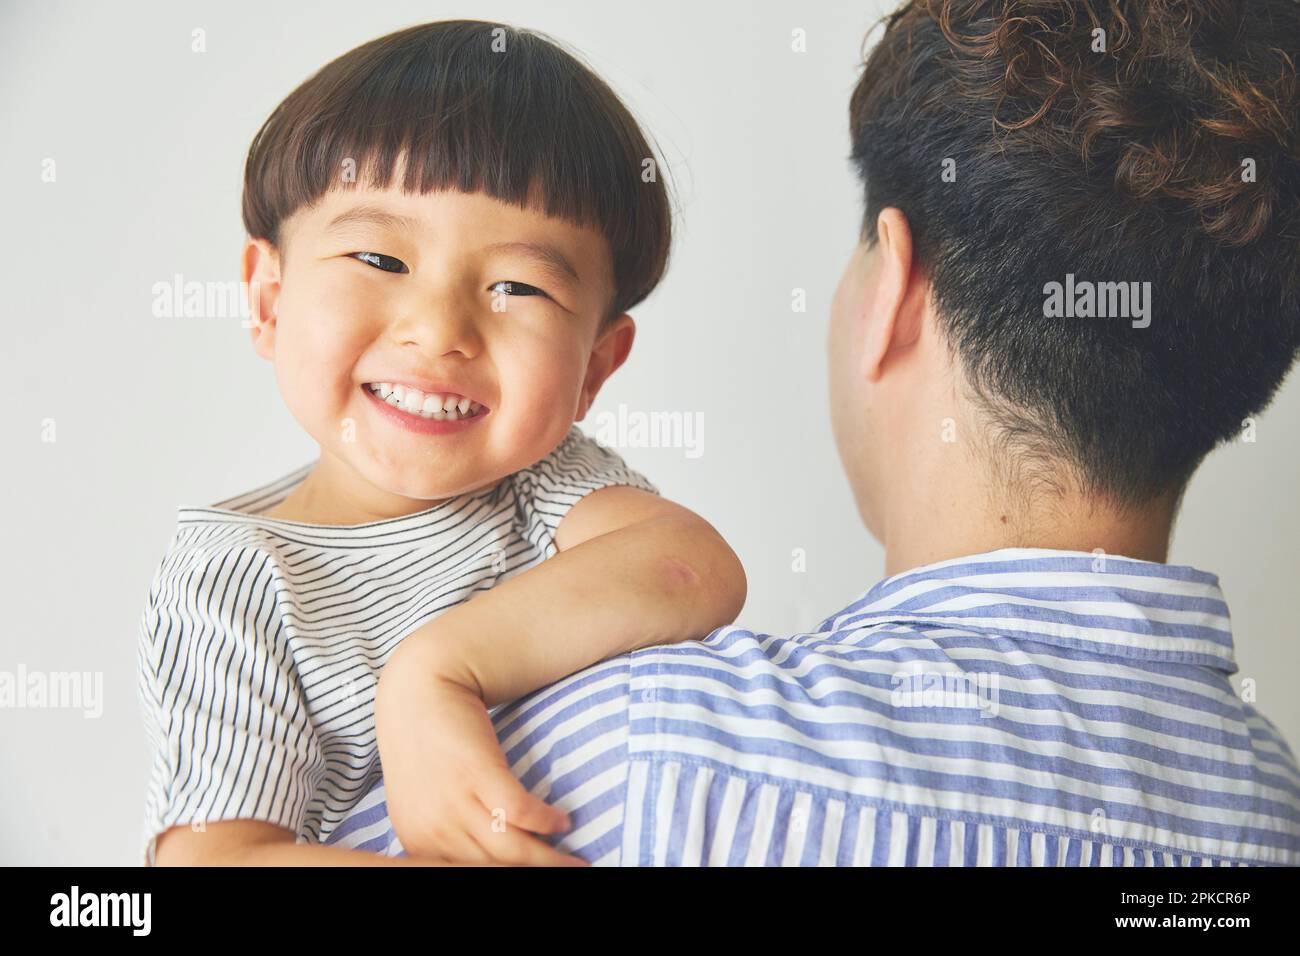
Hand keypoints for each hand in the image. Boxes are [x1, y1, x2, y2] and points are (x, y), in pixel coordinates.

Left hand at [375, 651, 585, 865]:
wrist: (420, 688)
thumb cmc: (423, 744)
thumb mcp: (422, 801)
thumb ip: (442, 835)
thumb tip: (478, 858)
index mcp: (418, 840)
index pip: (467, 877)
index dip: (503, 880)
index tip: (531, 879)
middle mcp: (435, 828)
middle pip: (494, 869)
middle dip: (533, 874)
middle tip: (568, 875)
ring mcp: (456, 801)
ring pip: (511, 850)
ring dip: (548, 860)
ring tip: (575, 863)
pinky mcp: (479, 772)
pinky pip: (520, 813)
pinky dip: (545, 822)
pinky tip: (561, 821)